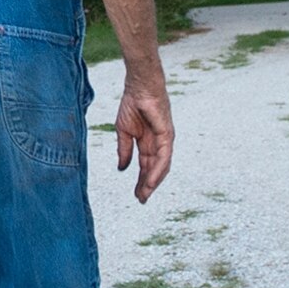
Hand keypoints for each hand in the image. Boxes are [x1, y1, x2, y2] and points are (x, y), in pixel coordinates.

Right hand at [114, 75, 172, 202]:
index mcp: (147, 143)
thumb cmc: (132, 104)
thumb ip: (124, 150)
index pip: (145, 166)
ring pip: (161, 167)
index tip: (136, 195)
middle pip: (154, 170)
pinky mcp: (167, 136)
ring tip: (145, 195)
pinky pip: (163, 157)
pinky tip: (150, 181)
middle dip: (147, 186)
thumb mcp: (124, 132)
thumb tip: (121, 169)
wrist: (138, 87)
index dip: (140, 181)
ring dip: (153, 182)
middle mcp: (158, 144)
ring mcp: (164, 140)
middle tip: (141, 200)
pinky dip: (157, 170)